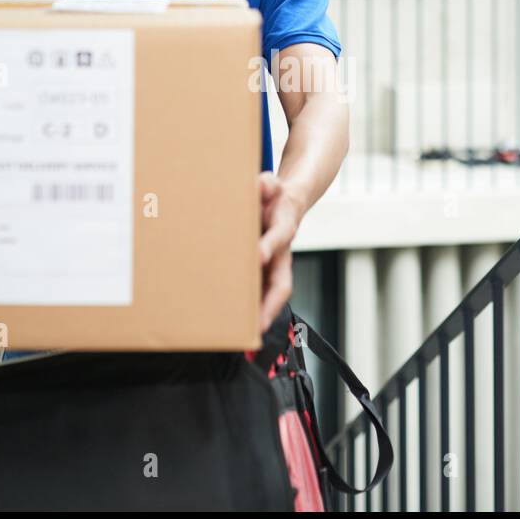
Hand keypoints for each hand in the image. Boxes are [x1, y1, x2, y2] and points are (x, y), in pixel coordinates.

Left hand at [258, 172, 301, 332]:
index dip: (271, 245)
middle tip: (257, 324)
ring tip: (242, 335)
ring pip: (270, 295)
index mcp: (283, 228)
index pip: (281, 237)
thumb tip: (263, 183)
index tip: (259, 255)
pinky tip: (230, 325)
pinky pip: (257, 294)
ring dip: (259, 315)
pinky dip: (248, 311)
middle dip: (270, 305)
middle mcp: (281, 253)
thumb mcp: (272, 185)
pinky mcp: (261, 273)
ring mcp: (273, 266)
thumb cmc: (275, 197)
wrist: (289, 203)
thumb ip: (267, 184)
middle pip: (280, 284)